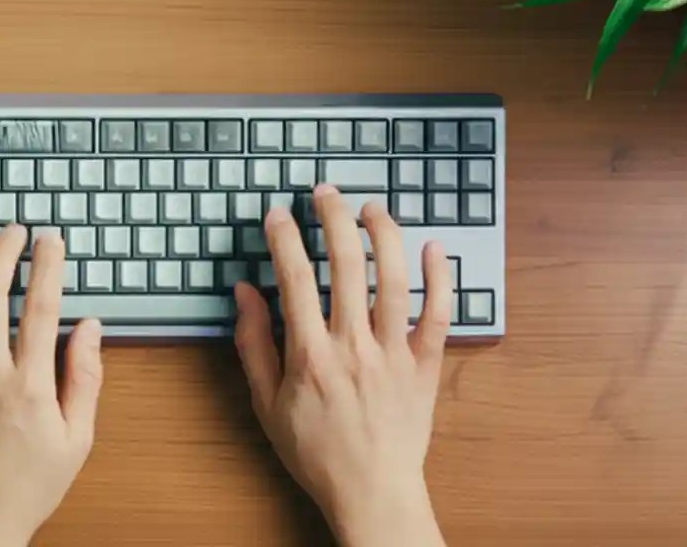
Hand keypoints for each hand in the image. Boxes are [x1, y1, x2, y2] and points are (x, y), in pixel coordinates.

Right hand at [234, 185, 450, 546]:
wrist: (371, 492)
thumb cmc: (316, 452)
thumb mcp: (266, 403)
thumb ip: (254, 344)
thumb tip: (245, 293)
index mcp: (311, 357)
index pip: (296, 280)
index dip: (284, 238)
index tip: (278, 214)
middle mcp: (354, 347)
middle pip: (347, 266)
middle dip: (334, 219)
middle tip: (325, 193)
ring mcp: (395, 354)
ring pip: (394, 280)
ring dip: (384, 235)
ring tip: (372, 207)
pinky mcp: (426, 365)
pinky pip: (439, 314)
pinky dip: (440, 278)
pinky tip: (434, 247)